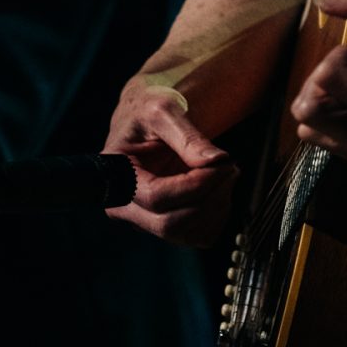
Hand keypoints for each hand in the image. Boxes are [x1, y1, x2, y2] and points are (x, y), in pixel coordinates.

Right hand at [104, 81, 239, 245]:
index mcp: (117, 176)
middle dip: (209, 196)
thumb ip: (188, 136)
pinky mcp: (168, 225)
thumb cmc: (146, 112)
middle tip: (228, 166)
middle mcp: (126, 206)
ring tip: (225, 171)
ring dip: (217, 205)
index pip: (156, 198)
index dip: (194, 186)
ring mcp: (146, 221)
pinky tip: (219, 188)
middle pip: (171, 223)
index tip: (220, 164)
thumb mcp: (162, 110)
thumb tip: (215, 160)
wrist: (147, 121)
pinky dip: (218, 214)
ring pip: (188, 233)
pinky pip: (200, 236)